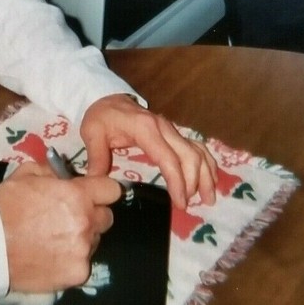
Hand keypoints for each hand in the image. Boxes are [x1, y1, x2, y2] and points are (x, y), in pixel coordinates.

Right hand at [0, 162, 120, 291]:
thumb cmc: (5, 208)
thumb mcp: (25, 175)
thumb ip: (51, 170)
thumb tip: (64, 173)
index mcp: (77, 196)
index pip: (112, 190)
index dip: (102, 191)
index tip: (92, 195)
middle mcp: (86, 222)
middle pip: (106, 217)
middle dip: (92, 215)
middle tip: (70, 219)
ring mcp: (84, 250)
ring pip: (95, 241)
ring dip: (82, 239)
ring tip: (55, 241)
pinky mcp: (78, 273)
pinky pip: (83, 263)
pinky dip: (71, 261)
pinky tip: (51, 258)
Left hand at [80, 94, 217, 209]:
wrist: (108, 98)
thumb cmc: (101, 116)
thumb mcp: (92, 132)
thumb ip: (97, 156)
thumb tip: (97, 183)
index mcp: (146, 129)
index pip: (168, 158)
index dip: (178, 181)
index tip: (181, 202)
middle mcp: (165, 128)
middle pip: (190, 156)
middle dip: (194, 182)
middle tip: (189, 205)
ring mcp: (172, 130)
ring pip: (198, 151)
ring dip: (206, 174)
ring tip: (209, 198)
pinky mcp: (175, 133)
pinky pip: (197, 147)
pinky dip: (207, 163)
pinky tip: (211, 180)